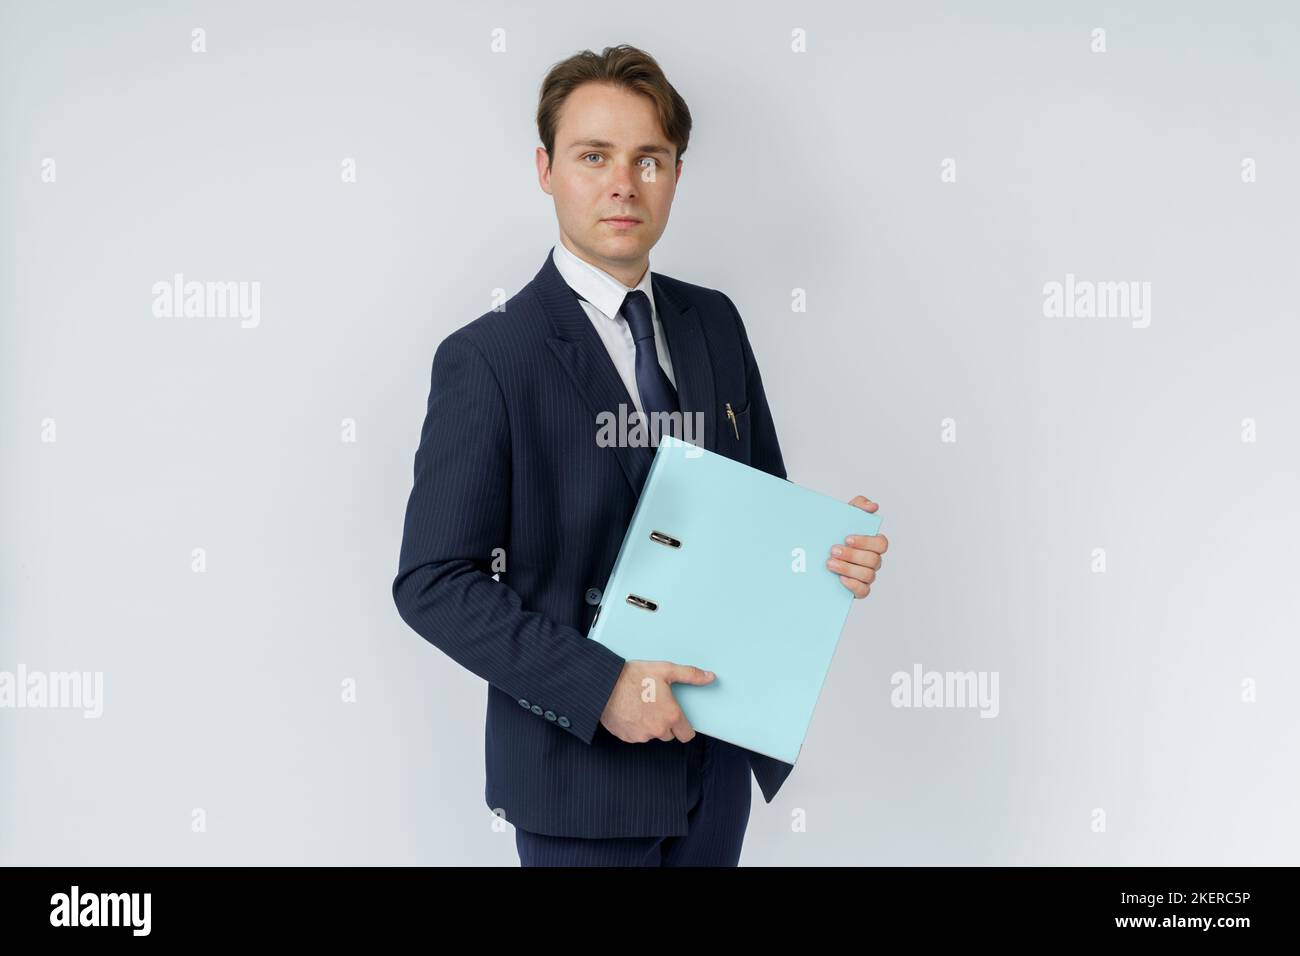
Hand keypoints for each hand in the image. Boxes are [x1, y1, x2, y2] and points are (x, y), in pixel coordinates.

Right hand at [600, 660, 715, 742]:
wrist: (604, 685)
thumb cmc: (634, 677)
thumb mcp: (665, 670)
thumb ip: (690, 675)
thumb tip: (709, 677)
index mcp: (671, 716)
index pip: (687, 735)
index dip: (684, 727)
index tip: (678, 718)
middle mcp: (658, 730)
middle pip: (669, 735)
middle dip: (665, 723)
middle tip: (656, 705)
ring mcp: (641, 736)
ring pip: (652, 735)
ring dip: (649, 725)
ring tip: (640, 705)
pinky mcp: (627, 737)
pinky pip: (636, 736)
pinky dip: (635, 727)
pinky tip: (630, 711)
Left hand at [826, 494, 887, 598]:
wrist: (814, 553)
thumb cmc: (835, 534)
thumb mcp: (844, 516)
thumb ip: (859, 506)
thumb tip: (873, 506)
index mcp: (873, 544)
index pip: (881, 544)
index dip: (866, 542)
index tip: (847, 538)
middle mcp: (873, 560)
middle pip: (873, 560)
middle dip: (852, 555)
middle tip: (833, 550)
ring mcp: (866, 575)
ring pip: (868, 575)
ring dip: (848, 568)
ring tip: (830, 563)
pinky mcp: (859, 589)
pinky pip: (864, 591)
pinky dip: (853, 585)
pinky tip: (840, 579)